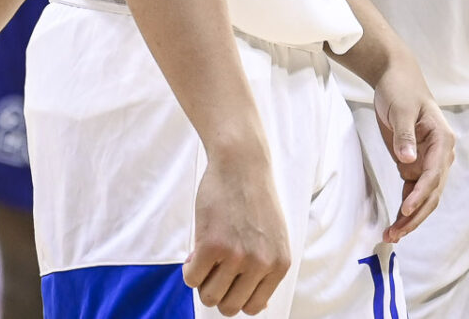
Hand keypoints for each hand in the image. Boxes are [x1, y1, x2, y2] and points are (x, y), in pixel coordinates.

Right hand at [185, 143, 290, 315]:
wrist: (241, 164)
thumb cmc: (254, 200)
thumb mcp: (273, 238)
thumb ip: (267, 271)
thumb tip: (260, 307)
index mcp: (280, 265)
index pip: (253, 308)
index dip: (235, 296)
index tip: (228, 278)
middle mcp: (262, 263)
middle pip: (229, 307)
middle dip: (216, 291)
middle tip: (213, 268)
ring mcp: (237, 256)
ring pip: (208, 296)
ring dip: (202, 281)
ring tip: (205, 257)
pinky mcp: (213, 245)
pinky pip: (191, 279)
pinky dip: (188, 269)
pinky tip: (195, 252)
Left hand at [368, 59, 454, 242]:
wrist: (396, 78)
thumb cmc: (401, 89)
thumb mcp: (401, 109)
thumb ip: (405, 135)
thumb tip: (407, 161)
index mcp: (443, 139)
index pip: (434, 173)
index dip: (421, 193)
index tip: (405, 209)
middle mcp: (441, 154)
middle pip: (432, 192)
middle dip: (415, 215)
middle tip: (395, 234)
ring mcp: (429, 161)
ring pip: (424, 197)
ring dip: (410, 218)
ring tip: (391, 236)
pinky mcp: (415, 164)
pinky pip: (413, 191)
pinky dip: (405, 208)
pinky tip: (395, 224)